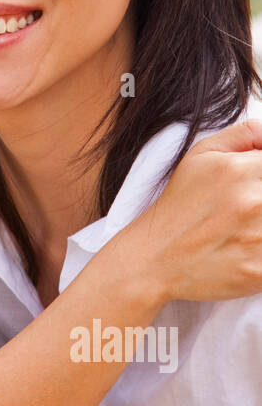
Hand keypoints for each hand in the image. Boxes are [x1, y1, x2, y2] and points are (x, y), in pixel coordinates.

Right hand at [121, 120, 261, 305]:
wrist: (155, 259)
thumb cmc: (181, 205)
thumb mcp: (202, 155)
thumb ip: (246, 134)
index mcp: (241, 170)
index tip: (256, 186)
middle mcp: (254, 201)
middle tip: (248, 209)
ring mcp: (259, 240)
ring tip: (246, 230)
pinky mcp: (260, 272)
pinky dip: (261, 253)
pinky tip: (247, 250)